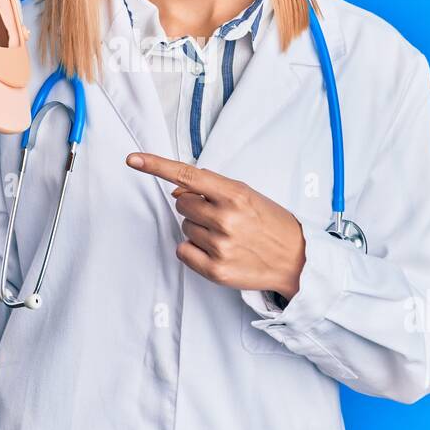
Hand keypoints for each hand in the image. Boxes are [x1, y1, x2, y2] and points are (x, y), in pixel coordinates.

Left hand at [125, 152, 306, 299]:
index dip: (156, 165)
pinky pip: (183, 250)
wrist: (297, 260)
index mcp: (235, 195)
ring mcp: (220, 246)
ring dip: (198, 228)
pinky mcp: (215, 270)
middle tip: (220, 215)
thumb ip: (212, 190)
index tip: (133, 159)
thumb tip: (177, 191)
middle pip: (181, 204)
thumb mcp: (247, 196)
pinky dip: (193, 249)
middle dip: (194, 206)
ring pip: (183, 227)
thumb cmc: (270, 223)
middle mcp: (226, 219)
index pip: (187, 175)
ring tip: (227, 235)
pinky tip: (217, 250)